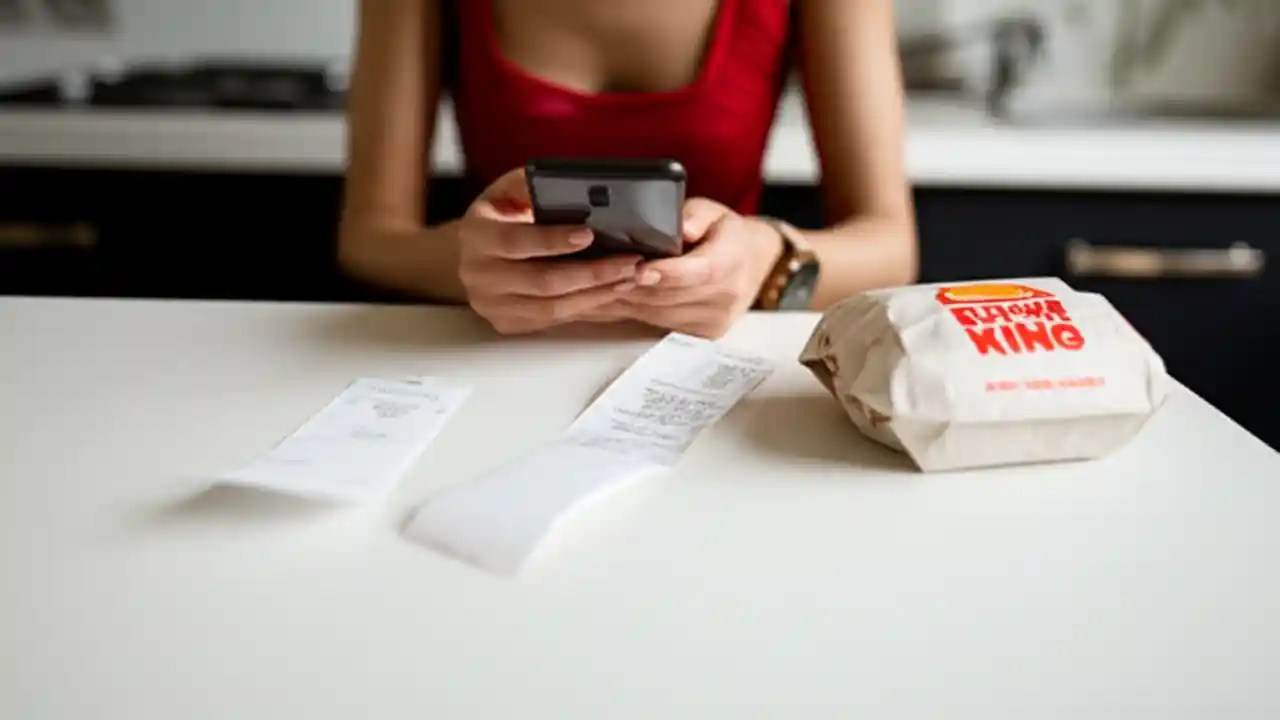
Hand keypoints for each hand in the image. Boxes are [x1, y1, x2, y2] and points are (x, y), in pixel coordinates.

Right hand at [458, 168, 643, 334]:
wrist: (475, 252)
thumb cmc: (500, 217)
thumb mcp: (507, 191)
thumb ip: (531, 186)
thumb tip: (569, 184)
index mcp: (476, 235)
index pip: (517, 241)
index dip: (554, 240)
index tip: (590, 234)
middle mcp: (479, 275)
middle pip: (543, 281)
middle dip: (592, 272)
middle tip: (630, 261)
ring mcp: (491, 304)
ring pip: (552, 307)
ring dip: (597, 293)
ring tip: (630, 277)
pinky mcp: (507, 322)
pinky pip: (553, 319)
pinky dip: (586, 306)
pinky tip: (610, 291)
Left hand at [586, 198, 782, 337]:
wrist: (753, 265)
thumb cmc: (725, 234)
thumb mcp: (714, 212)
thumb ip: (696, 216)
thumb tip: (681, 228)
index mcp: (730, 263)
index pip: (694, 273)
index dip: (664, 273)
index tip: (637, 268)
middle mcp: (723, 298)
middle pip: (667, 297)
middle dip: (631, 286)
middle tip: (596, 276)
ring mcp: (712, 321)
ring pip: (656, 313)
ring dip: (623, 302)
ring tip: (591, 289)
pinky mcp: (700, 334)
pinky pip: (656, 324)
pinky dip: (630, 312)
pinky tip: (604, 302)